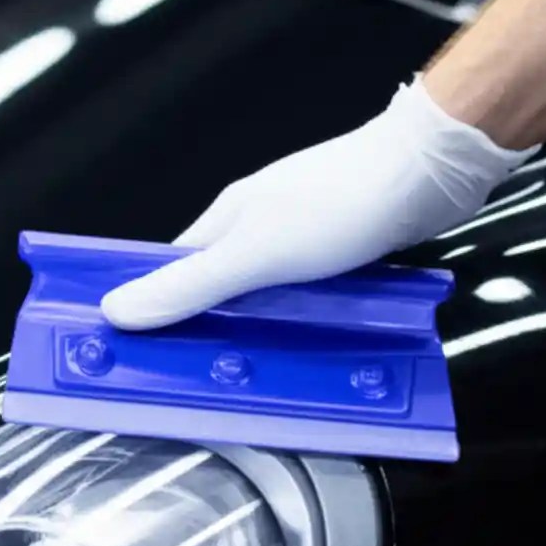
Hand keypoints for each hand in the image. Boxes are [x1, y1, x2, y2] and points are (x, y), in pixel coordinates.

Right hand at [100, 76, 537, 329]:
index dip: (153, 309)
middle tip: (204, 375)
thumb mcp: (254, 257)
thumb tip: (117, 309)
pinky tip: (309, 339)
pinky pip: (303, 290)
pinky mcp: (337, 246)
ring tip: (256, 368)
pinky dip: (300, 317)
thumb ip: (190, 287)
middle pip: (214, 285)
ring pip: (261, 290)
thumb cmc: (339, 207)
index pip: (169, 271)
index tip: (141, 353)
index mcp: (223, 220)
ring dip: (258, 325)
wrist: (428, 170)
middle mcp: (254, 224)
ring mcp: (297, 233)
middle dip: (208, 326)